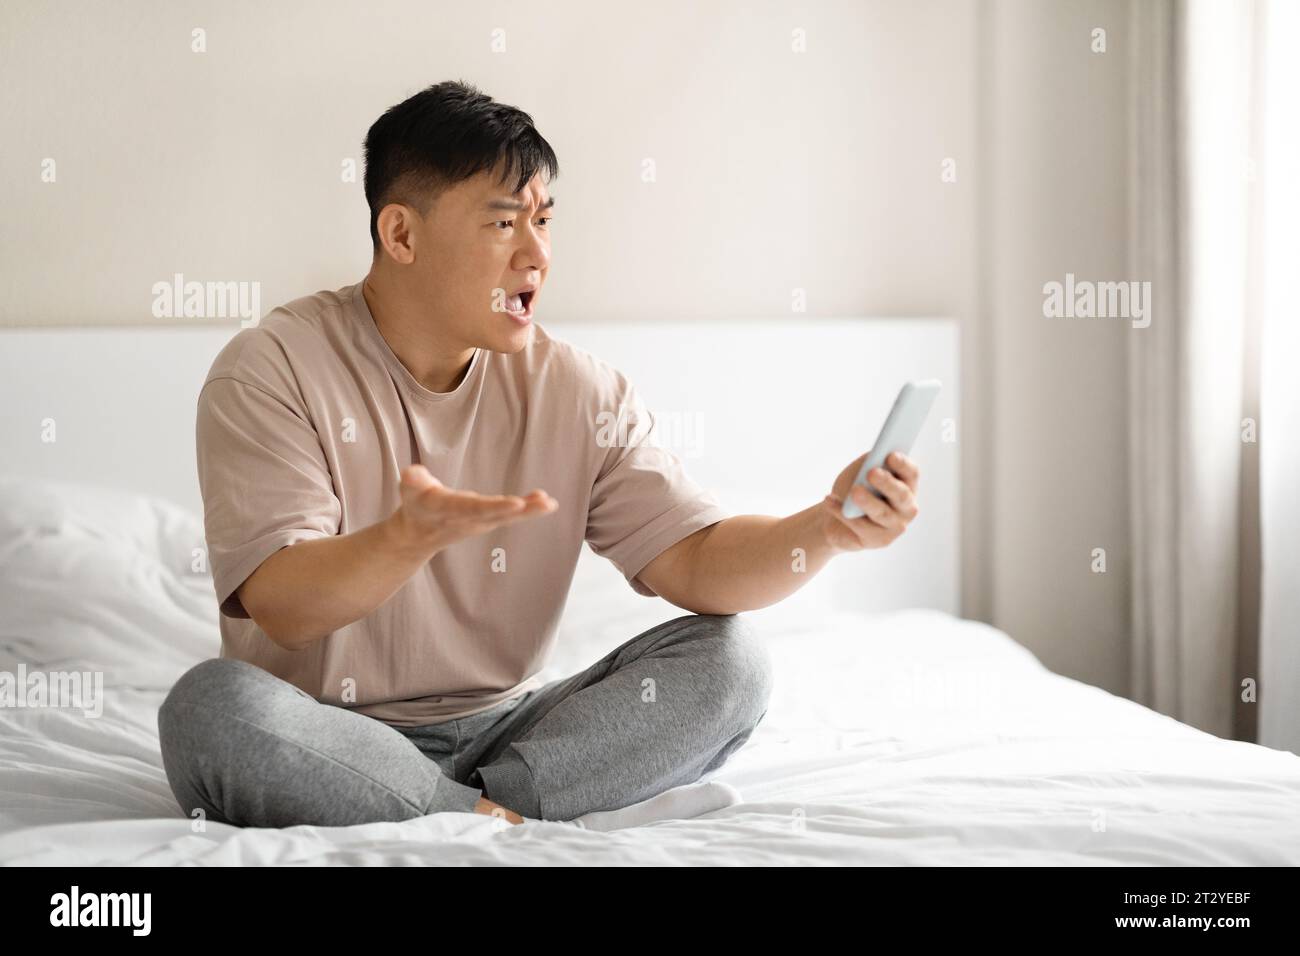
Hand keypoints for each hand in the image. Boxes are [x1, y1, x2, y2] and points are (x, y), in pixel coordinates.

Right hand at [389, 464, 556, 554]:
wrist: (418, 535)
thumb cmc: (415, 504)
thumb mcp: (408, 491)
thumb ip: (412, 481)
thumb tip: (412, 474)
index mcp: (448, 510)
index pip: (473, 509)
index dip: (494, 507)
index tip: (516, 503)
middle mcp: (468, 520)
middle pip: (498, 515)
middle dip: (522, 510)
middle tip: (545, 504)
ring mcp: (480, 523)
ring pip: (508, 517)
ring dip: (531, 510)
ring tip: (550, 503)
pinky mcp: (488, 521)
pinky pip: (511, 515)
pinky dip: (528, 508)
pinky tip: (546, 500)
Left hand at [819, 451, 919, 552]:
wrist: (835, 517)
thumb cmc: (851, 489)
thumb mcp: (859, 471)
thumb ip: (869, 462)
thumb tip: (874, 457)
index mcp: (906, 485)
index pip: (911, 473)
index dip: (902, 464)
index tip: (890, 455)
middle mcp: (907, 507)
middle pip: (901, 495)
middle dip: (887, 483)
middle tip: (871, 472)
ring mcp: (895, 526)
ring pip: (883, 514)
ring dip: (867, 501)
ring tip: (854, 491)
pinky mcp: (879, 540)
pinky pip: (861, 526)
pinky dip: (842, 512)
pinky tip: (829, 500)